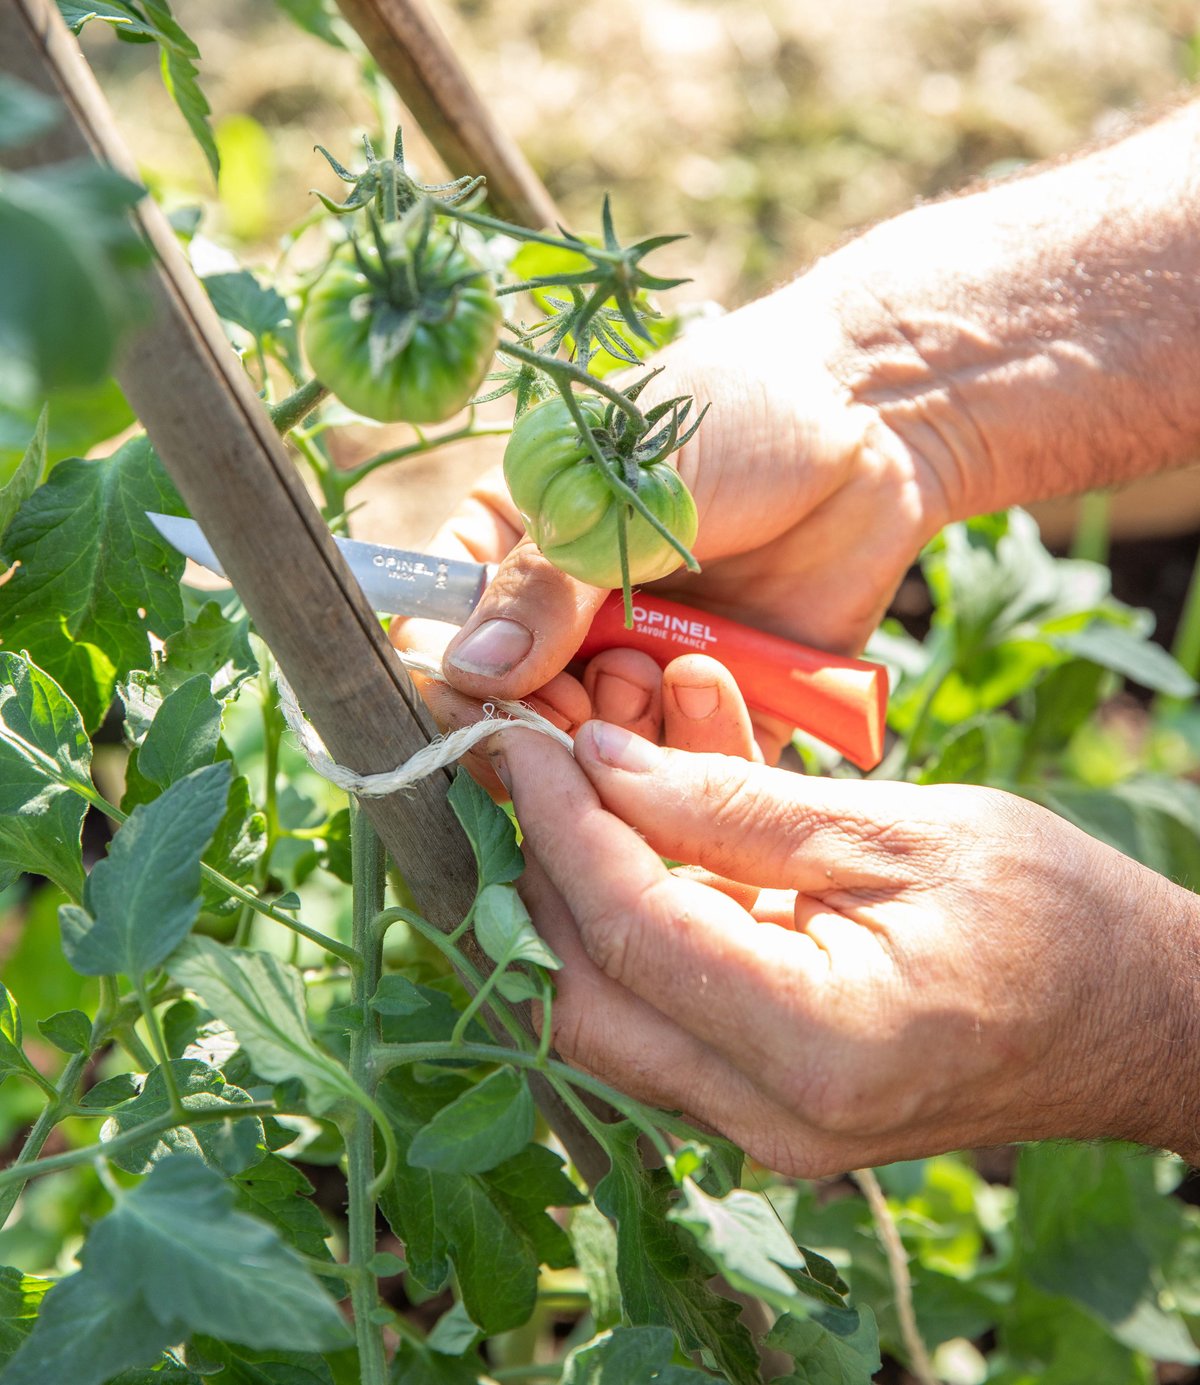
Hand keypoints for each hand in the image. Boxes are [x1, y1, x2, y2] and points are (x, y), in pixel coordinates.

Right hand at [394, 275, 955, 762]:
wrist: (873, 419)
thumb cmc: (731, 416)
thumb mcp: (618, 486)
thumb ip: (544, 586)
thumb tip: (469, 671)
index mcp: (512, 552)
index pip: (439, 634)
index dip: (449, 680)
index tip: (478, 701)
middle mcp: (567, 626)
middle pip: (516, 719)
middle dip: (549, 722)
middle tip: (591, 691)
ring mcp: (642, 672)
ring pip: (598, 760)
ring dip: (622, 735)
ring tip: (665, 668)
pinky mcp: (718, 712)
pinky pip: (689, 774)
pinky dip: (691, 750)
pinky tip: (714, 682)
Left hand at [494, 725, 1199, 1173]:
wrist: (1143, 1017)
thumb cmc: (1057, 912)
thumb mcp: (898, 828)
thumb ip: (736, 803)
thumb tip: (601, 761)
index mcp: (820, 1042)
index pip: (630, 928)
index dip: (561, 823)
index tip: (523, 742)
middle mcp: (774, 1115)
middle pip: (585, 993)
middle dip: (546, 870)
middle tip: (542, 768)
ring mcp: (768, 1128)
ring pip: (608, 1014)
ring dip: (579, 899)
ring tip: (588, 793)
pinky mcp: (770, 1109)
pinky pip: (661, 1020)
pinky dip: (638, 930)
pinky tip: (650, 842)